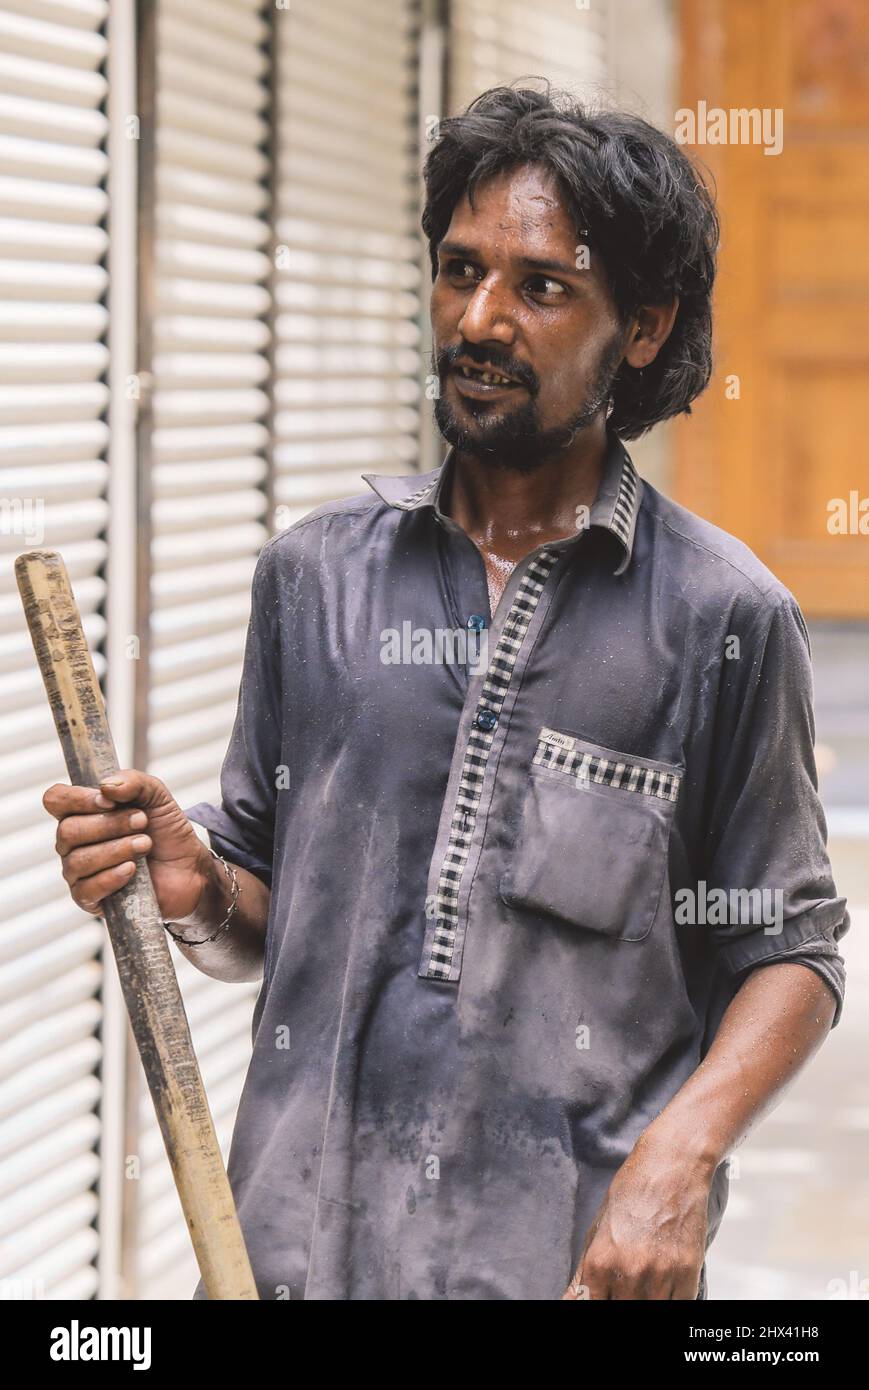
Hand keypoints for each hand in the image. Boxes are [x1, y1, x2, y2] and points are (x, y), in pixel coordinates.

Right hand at [44, 769, 210, 922]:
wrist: (189, 867)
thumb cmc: (166, 832)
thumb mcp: (157, 796)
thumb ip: (133, 781)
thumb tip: (105, 786)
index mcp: (82, 812)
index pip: (56, 800)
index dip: (78, 799)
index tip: (110, 801)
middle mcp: (73, 842)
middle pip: (67, 831)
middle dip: (110, 825)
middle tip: (142, 823)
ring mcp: (78, 872)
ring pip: (78, 860)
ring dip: (117, 849)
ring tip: (145, 845)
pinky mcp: (89, 899)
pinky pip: (86, 889)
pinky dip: (112, 877)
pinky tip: (133, 870)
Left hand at [562, 1132, 712, 1299]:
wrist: (671, 1166)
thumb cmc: (631, 1194)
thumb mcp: (597, 1229)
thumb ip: (585, 1273)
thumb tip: (574, 1301)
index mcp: (599, 1261)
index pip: (590, 1308)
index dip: (597, 1305)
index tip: (603, 1298)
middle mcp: (628, 1272)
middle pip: (623, 1313)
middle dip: (621, 1302)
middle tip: (625, 1288)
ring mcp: (660, 1275)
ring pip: (651, 1313)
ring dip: (647, 1301)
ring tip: (645, 1283)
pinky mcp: (688, 1271)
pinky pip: (680, 1307)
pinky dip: (671, 1301)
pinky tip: (665, 1287)